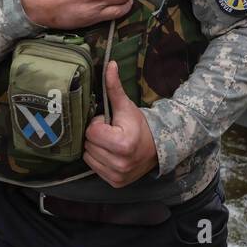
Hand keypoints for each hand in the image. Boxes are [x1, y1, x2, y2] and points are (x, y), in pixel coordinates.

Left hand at [83, 61, 158, 187]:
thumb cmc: (139, 125)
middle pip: (88, 144)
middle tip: (111, 132)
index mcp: (122, 144)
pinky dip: (99, 160)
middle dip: (97, 136)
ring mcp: (117, 175)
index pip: (91, 131)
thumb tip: (110, 63)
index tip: (111, 123)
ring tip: (111, 143)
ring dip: (96, 148)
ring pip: (89, 157)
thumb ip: (114, 87)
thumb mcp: (126, 106)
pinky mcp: (115, 182)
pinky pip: (94, 168)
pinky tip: (111, 154)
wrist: (158, 147)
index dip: (99, 124)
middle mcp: (120, 163)